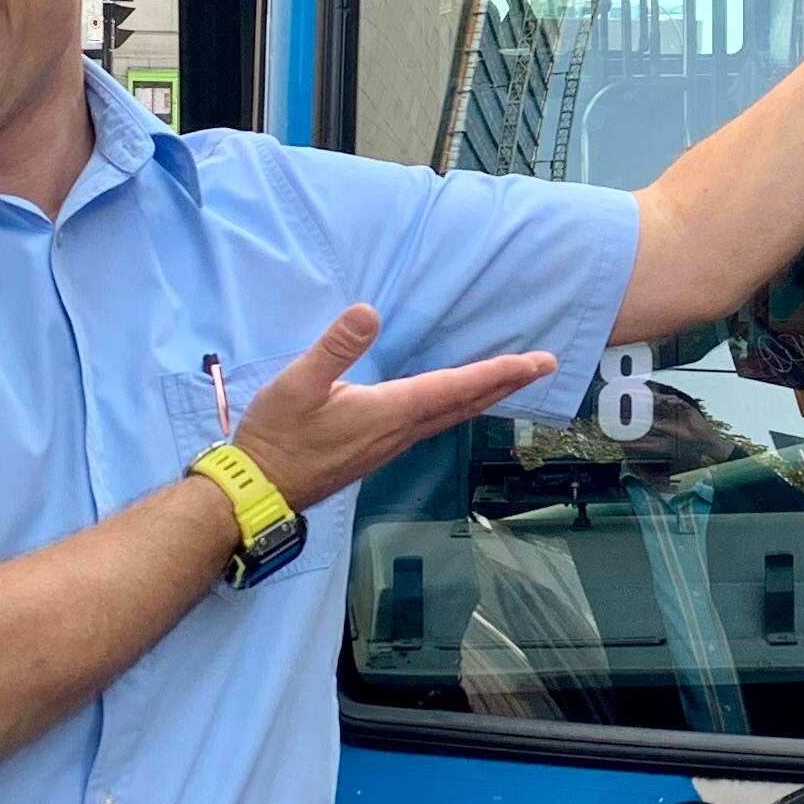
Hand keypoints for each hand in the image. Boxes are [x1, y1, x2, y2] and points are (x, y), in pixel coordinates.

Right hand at [226, 305, 552, 515]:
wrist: (260, 490)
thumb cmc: (277, 436)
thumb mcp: (299, 384)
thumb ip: (335, 348)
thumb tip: (369, 312)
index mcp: (391, 412)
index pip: (456, 387)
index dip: (498, 371)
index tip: (535, 362)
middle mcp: (401, 431)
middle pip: (465, 404)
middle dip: (506, 383)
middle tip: (543, 365)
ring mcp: (391, 445)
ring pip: (452, 417)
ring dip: (485, 396)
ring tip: (511, 379)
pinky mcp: (378, 450)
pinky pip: (433, 424)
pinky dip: (458, 407)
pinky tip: (455, 402)